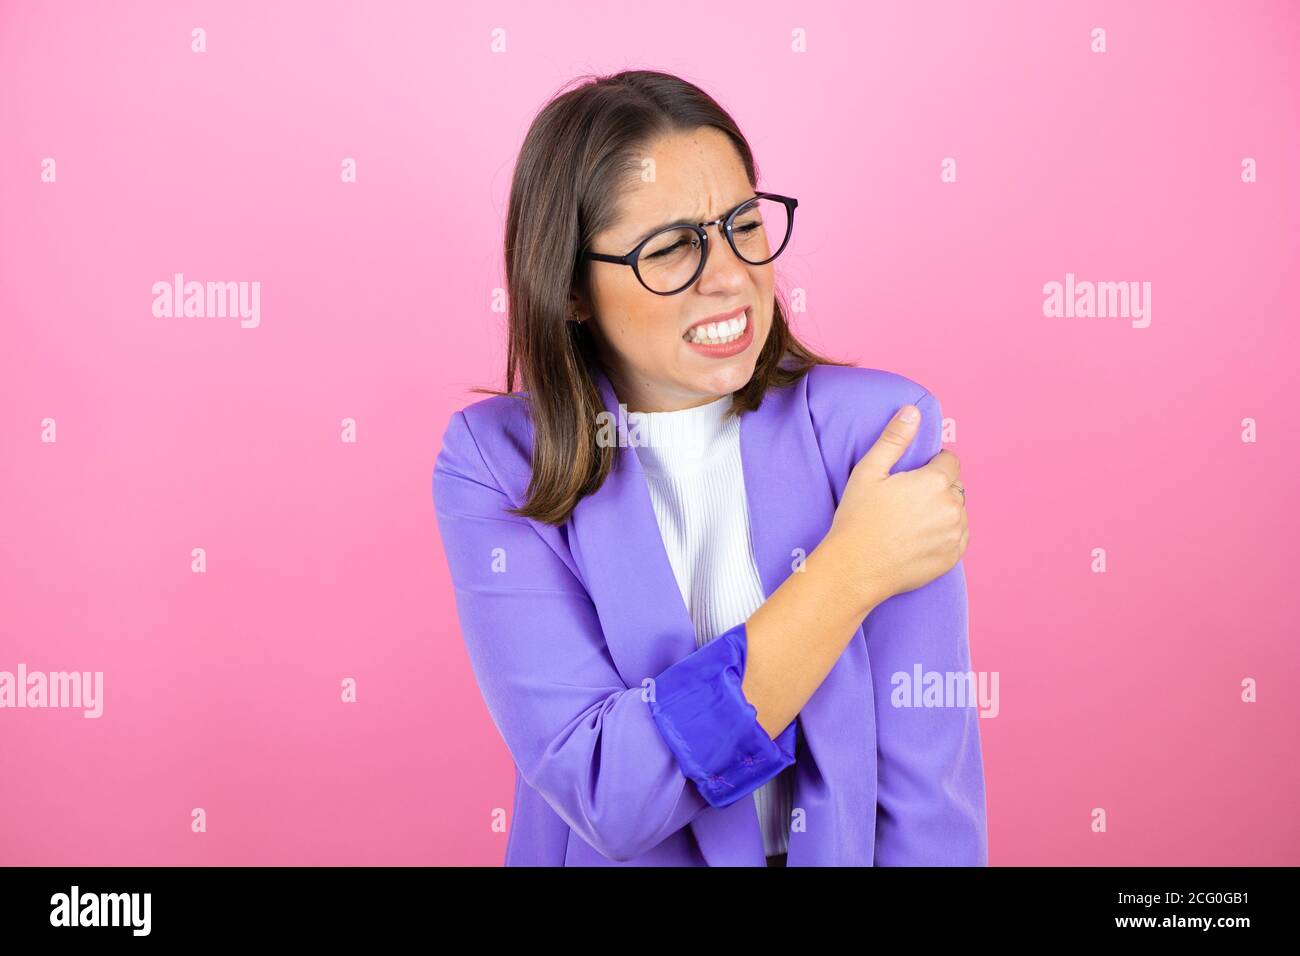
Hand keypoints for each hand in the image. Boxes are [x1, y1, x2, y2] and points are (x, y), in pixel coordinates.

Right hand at [823, 402, 968, 610]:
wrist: (855, 569)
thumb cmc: (858, 519)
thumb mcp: (868, 472)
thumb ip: (894, 439)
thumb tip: (912, 411)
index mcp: (934, 482)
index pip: (949, 462)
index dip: (931, 465)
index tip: (911, 478)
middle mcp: (952, 508)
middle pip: (955, 487)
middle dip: (938, 488)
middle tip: (906, 501)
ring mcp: (955, 535)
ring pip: (958, 512)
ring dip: (943, 511)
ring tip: (911, 521)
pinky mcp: (952, 557)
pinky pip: (958, 537)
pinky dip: (945, 534)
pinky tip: (919, 538)